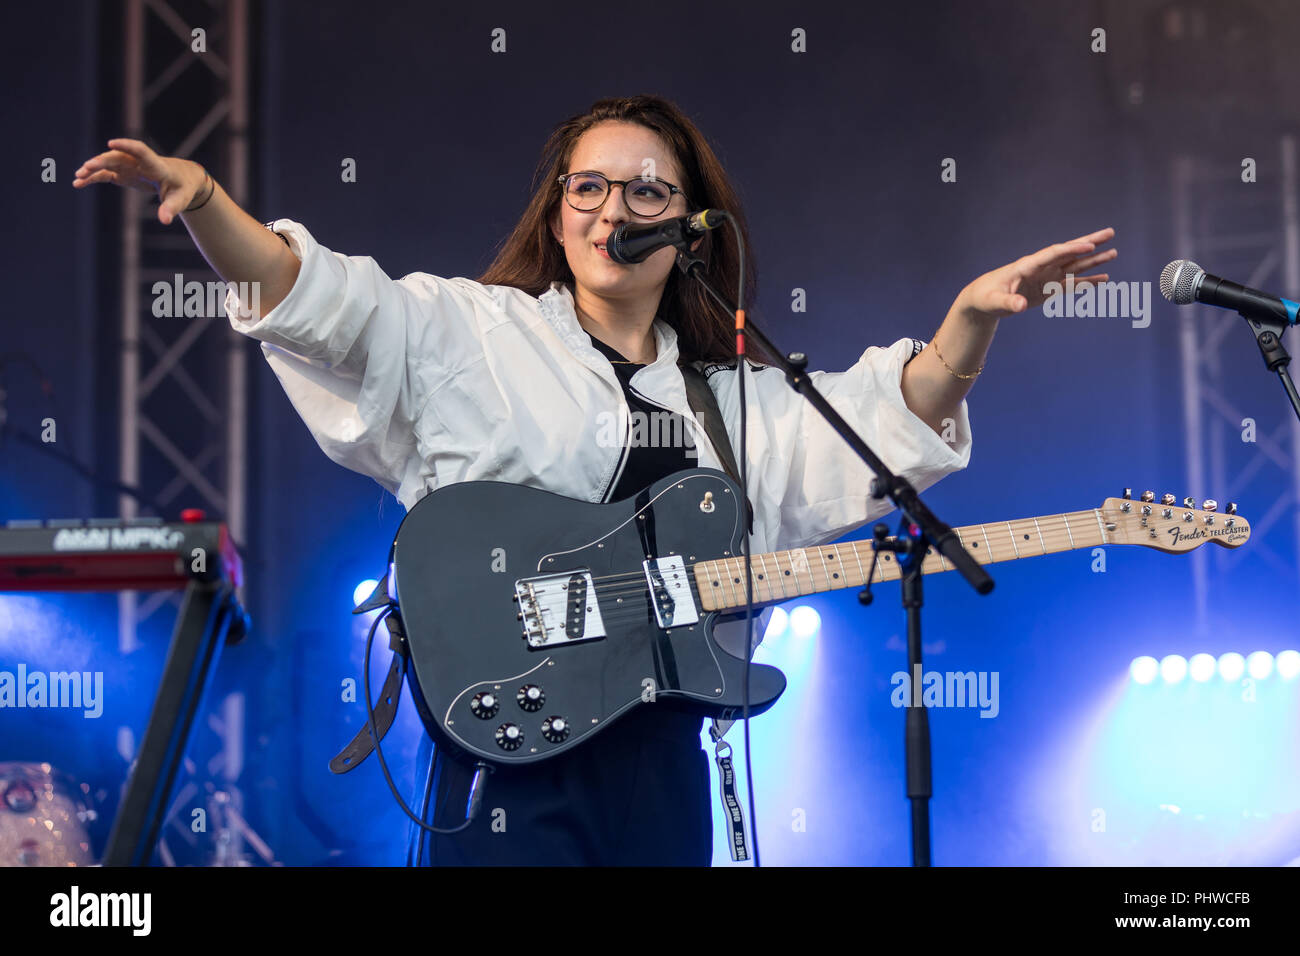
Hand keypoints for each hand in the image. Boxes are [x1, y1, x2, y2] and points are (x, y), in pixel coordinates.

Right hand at [72, 138, 207, 225]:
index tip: (111, 143)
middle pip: (118, 157)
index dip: (127, 146)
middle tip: (87, 167)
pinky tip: (78, 183)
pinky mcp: (122, 174)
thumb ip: (171, 209)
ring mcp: (129, 167)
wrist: (180, 179)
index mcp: (155, 165)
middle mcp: (139, 162)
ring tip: (78, 177)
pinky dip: (92, 178)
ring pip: (107, 164)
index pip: (140, 151)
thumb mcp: (180, 200)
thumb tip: (165, 221)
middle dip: (102, 161)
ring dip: (93, 169)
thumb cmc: (182, 188)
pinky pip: (104, 174)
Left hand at [958, 227, 1117, 320]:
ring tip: (1114, 253)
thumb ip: (1008, 303)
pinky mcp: (1048, 288)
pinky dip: (1087, 282)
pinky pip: (1072, 284)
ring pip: (1074, 266)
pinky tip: (1103, 279)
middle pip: (1069, 252)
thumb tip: (1021, 306)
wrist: (983, 300)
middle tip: (1110, 233)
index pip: (1053, 253)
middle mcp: (1041, 267)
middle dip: (1089, 243)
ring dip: (1094, 260)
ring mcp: (1046, 277)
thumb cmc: (986, 297)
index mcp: (1028, 265)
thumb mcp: (994, 302)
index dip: (1071, 249)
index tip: (1089, 246)